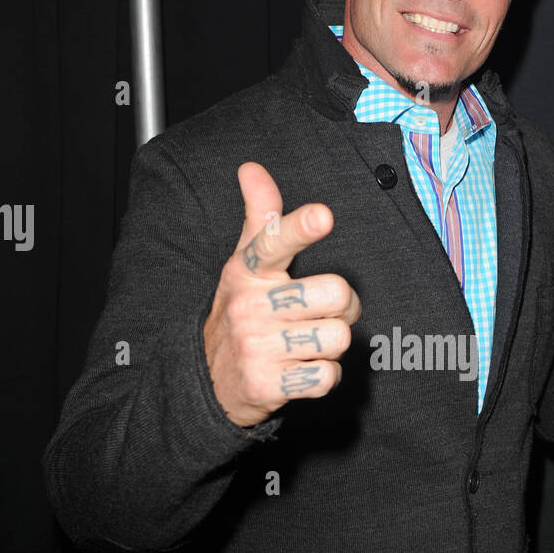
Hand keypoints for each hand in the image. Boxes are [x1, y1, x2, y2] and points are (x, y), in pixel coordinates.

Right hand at [203, 161, 361, 427]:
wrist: (210, 381)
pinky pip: (328, 376)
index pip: (274, 241)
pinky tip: (301, 371)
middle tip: (322, 314)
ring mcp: (256, 347)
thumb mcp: (245, 265)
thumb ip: (260, 217)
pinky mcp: (267, 385)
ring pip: (338, 337)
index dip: (300, 228)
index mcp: (248, 271)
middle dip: (343, 307)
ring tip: (307, 345)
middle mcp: (249, 306)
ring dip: (332, 345)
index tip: (322, 216)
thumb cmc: (242, 313)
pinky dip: (324, 377)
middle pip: (337, 292)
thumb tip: (251, 168)